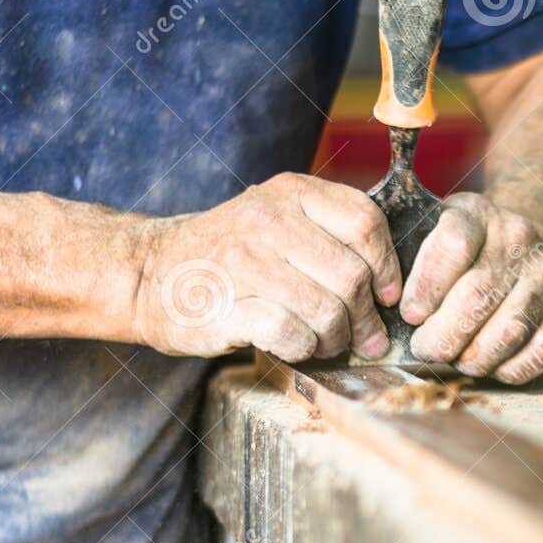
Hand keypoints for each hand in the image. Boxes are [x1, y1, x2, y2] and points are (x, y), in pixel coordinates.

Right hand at [128, 173, 402, 361]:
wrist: (150, 274)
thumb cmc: (230, 254)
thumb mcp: (277, 218)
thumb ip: (330, 232)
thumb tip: (392, 282)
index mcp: (290, 193)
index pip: (365, 222)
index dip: (387, 267)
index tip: (386, 295)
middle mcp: (268, 220)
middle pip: (352, 276)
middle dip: (365, 318)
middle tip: (364, 337)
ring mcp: (246, 263)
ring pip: (327, 310)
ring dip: (336, 339)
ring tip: (327, 343)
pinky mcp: (227, 307)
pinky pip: (293, 335)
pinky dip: (303, 350)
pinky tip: (294, 346)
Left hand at [399, 192, 542, 383]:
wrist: (527, 239)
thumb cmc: (464, 246)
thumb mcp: (433, 227)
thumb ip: (405, 254)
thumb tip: (375, 303)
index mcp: (478, 214)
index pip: (453, 245)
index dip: (426, 287)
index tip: (409, 314)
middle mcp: (518, 241)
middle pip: (477, 298)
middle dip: (441, 336)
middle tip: (423, 348)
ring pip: (509, 330)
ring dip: (473, 358)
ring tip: (455, 358)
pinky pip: (540, 352)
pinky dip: (509, 368)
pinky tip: (489, 364)